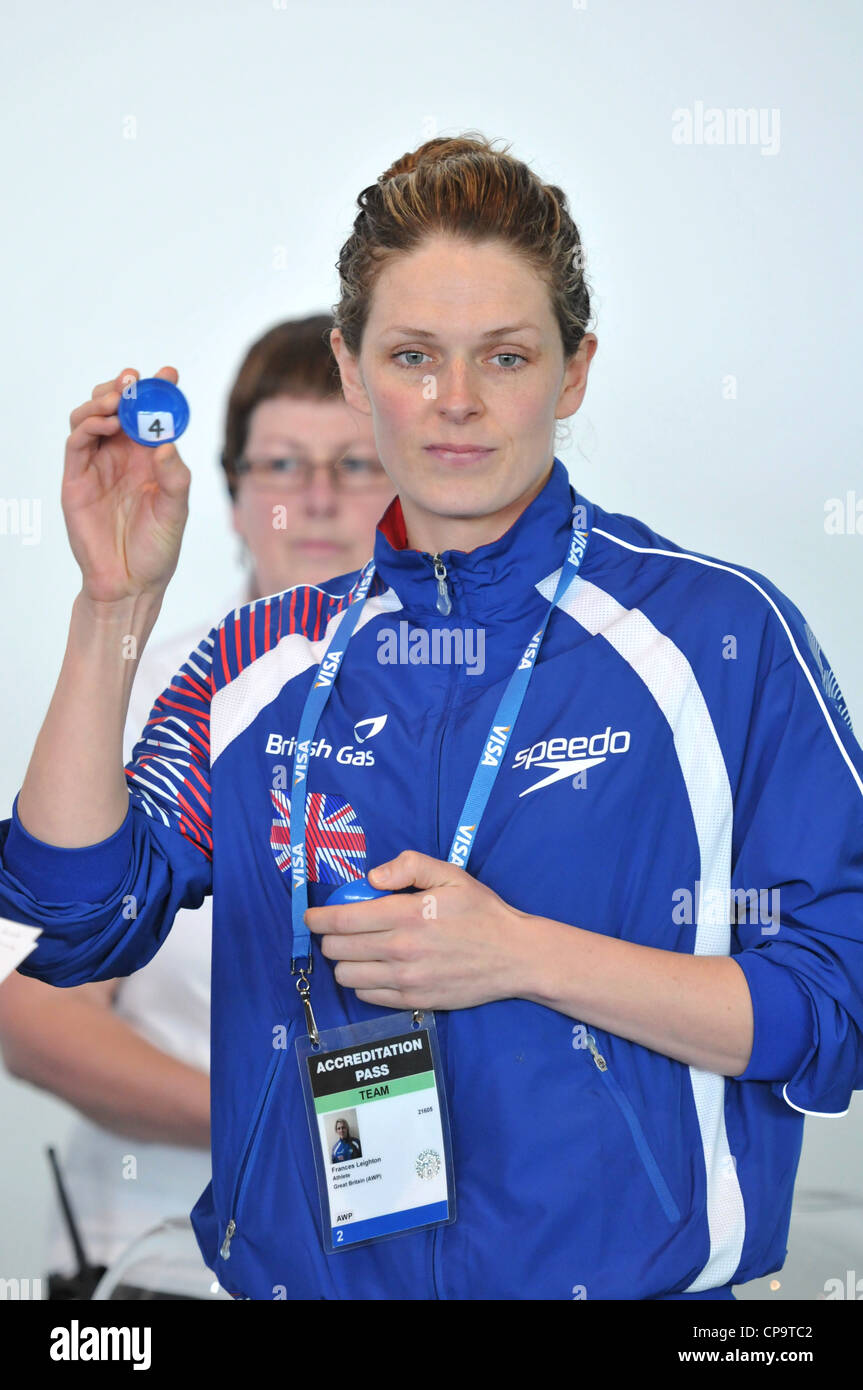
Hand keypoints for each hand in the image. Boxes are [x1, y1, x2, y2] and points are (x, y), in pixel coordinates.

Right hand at [62, 366, 190, 604]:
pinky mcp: (76, 479)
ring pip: (91, 418)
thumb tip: (167, 444)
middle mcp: (121, 457)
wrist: (131, 583)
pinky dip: (88, 426)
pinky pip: (77, 443)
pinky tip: (106, 421)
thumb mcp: (176, 511)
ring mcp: (96, 466)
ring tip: (118, 398)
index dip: (158, 392)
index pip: (151, 416)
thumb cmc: (157, 548)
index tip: (168, 373)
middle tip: (135, 379)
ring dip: (102, 401)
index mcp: (149, 459)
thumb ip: (174, 477)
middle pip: (115, 408)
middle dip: (123, 388)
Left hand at [305, 851, 532, 1010]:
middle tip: (339, 928)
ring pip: (346, 976)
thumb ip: (409, 865)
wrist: (514, 956)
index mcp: (407, 915)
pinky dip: (362, 982)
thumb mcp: (451, 874)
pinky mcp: (413, 1002)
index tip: (312, 916)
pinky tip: (375, 968)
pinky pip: (366, 996)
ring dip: (344, 961)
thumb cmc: (481, 912)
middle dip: (329, 936)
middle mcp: (401, 950)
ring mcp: (406, 980)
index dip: (318, 918)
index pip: (343, 920)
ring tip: (357, 949)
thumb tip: (372, 877)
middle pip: (337, 949)